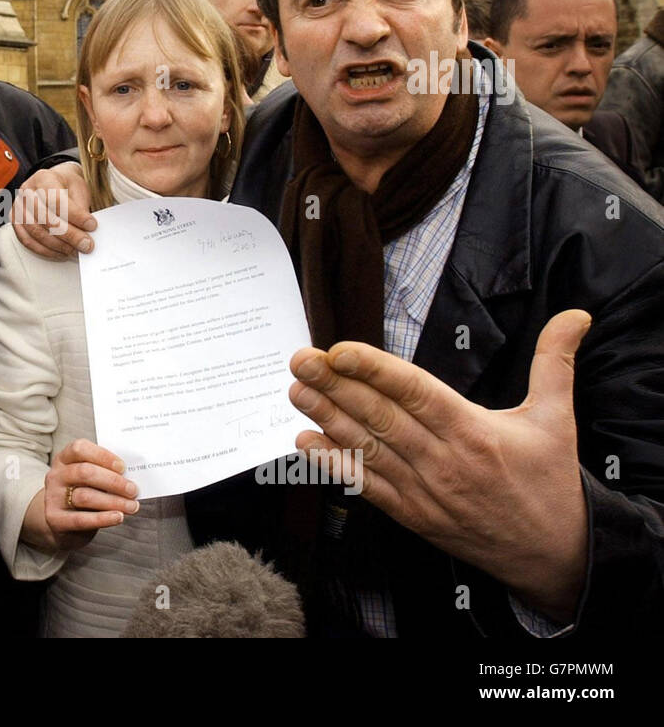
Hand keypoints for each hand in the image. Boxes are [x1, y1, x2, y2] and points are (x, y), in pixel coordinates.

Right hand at [11, 162, 95, 258]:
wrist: (52, 183)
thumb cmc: (66, 185)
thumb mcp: (78, 188)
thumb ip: (81, 207)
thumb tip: (86, 230)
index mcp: (43, 178)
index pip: (57, 200)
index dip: (75, 215)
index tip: (91, 225)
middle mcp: (27, 192)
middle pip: (46, 218)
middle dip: (69, 235)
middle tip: (86, 244)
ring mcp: (18, 207)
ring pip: (36, 232)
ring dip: (58, 245)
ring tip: (75, 250)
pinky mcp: (16, 222)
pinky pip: (28, 241)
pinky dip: (46, 250)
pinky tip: (60, 252)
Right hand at [23, 439, 138, 552]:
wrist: (60, 522)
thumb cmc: (82, 494)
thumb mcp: (88, 479)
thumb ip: (103, 473)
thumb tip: (130, 476)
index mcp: (64, 459)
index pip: (80, 448)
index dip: (103, 456)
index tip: (123, 467)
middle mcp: (56, 475)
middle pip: (85, 472)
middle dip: (113, 481)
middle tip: (133, 490)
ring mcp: (53, 497)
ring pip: (85, 497)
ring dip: (113, 501)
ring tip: (132, 506)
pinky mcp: (55, 519)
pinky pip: (81, 519)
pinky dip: (103, 518)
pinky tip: (118, 517)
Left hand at [287, 310, 591, 621]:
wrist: (556, 556)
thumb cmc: (550, 483)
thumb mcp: (558, 418)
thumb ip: (554, 362)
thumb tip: (575, 315)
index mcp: (473, 432)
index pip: (414, 392)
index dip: (373, 370)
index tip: (337, 350)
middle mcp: (442, 461)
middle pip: (379, 416)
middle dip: (333, 385)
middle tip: (299, 359)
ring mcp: (423, 491)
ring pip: (366, 447)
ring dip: (326, 417)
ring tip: (296, 390)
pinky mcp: (411, 515)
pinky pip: (365, 486)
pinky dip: (333, 463)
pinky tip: (306, 441)